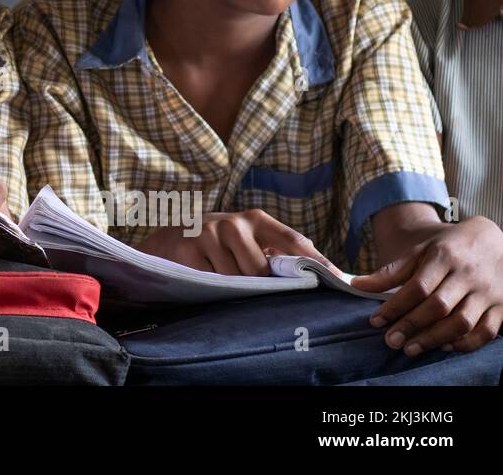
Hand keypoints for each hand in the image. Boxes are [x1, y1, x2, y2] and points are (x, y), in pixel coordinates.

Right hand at [136, 208, 343, 276]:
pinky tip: (203, 276)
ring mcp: (208, 234)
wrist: (168, 240)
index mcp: (255, 220)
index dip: (317, 261)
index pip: (293, 240)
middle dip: (255, 282)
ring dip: (230, 286)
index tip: (339, 280)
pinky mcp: (187, 250)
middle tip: (242, 280)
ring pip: (235, 279)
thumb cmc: (218, 245)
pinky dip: (210, 286)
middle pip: (260, 270)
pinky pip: (211, 282)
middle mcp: (232, 223)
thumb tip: (323, 274)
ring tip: (218, 276)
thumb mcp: (247, 240)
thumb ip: (276, 252)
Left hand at [351, 216, 502, 356]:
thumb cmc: (448, 247)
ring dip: (435, 338)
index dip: (395, 306)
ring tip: (411, 348)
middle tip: (391, 341)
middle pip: (438, 306)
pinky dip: (466, 343)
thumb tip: (357, 285)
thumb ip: (391, 271)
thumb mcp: (419, 251)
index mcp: (444, 256)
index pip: (417, 287)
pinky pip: (487, 331)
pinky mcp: (502, 306)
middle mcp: (468, 274)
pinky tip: (445, 347)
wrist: (491, 239)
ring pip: (462, 321)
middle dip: (411, 326)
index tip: (376, 321)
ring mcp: (487, 291)